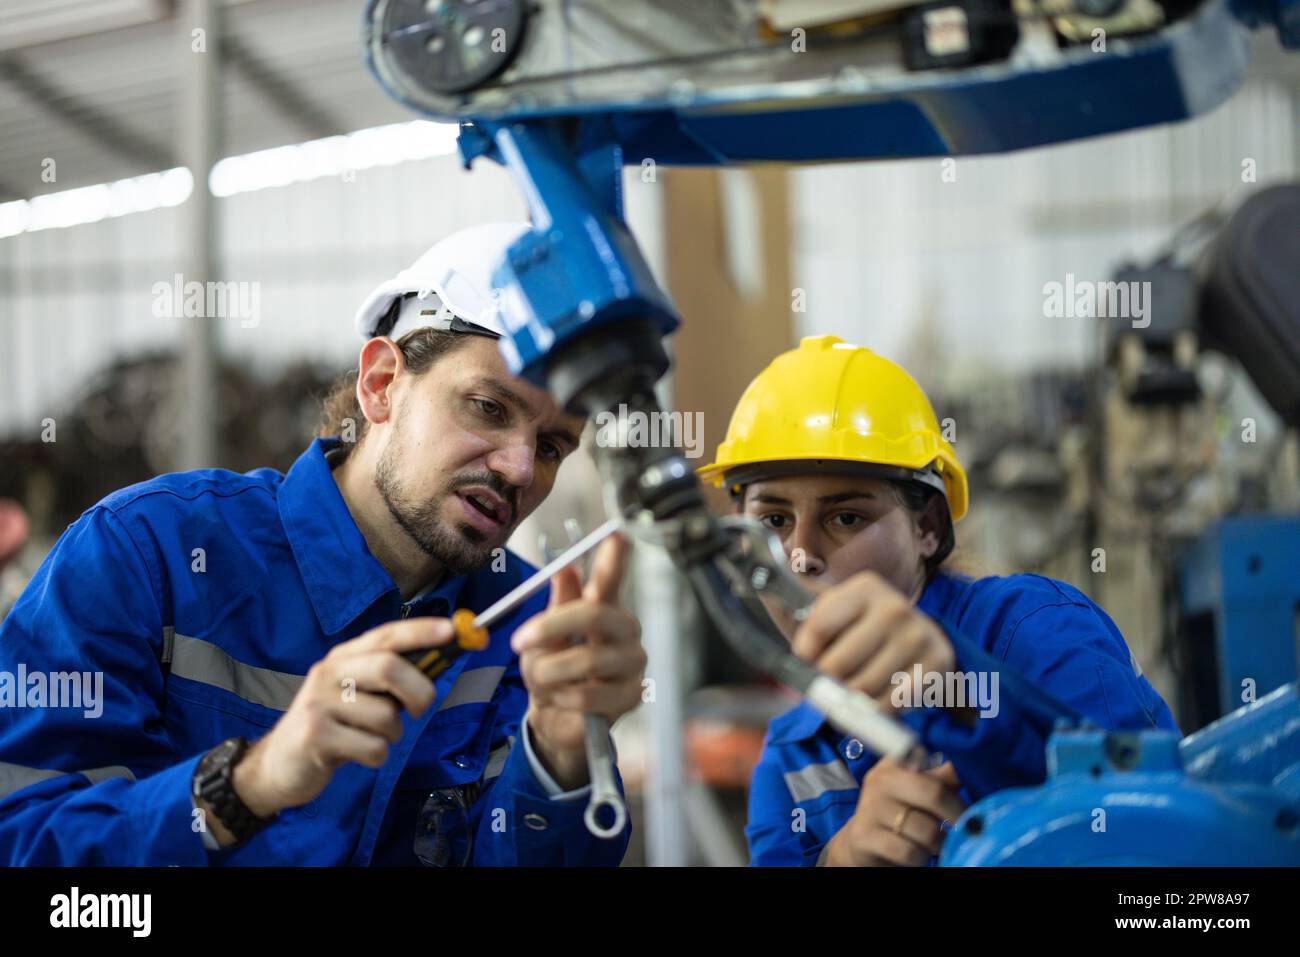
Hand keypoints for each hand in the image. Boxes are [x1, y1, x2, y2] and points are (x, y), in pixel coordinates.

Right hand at [226, 618, 451, 826]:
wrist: (280, 764)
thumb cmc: (333, 725)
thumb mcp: (357, 693)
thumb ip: (390, 678)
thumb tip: (440, 660)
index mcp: (344, 657)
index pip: (387, 634)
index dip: (421, 631)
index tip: (452, 630)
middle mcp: (329, 673)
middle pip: (388, 667)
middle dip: (418, 691)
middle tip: (421, 708)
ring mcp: (319, 704)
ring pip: (385, 716)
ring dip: (392, 735)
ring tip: (372, 737)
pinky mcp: (315, 737)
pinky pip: (372, 748)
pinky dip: (377, 756)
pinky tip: (358, 754)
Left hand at [511, 533, 645, 789]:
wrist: (555, 718)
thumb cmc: (552, 670)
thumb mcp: (543, 636)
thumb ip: (557, 605)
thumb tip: (564, 568)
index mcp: (603, 609)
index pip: (612, 578)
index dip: (615, 558)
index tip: (616, 533)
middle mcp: (625, 631)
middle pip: (596, 615)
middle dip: (552, 626)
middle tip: (519, 641)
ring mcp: (632, 663)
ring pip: (588, 660)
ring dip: (551, 671)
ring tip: (540, 678)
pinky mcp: (632, 695)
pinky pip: (589, 696)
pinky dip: (563, 698)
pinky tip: (561, 698)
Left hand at [793, 570, 952, 709]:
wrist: (923, 636)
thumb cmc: (866, 628)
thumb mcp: (840, 613)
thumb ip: (813, 627)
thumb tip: (793, 643)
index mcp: (864, 588)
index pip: (819, 627)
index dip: (804, 653)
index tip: (806, 661)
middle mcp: (894, 607)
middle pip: (837, 664)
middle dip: (825, 682)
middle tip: (826, 685)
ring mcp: (917, 636)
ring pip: (862, 688)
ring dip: (848, 700)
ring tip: (848, 694)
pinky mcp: (936, 663)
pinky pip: (891, 703)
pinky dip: (875, 710)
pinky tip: (872, 702)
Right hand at [822, 760, 965, 865]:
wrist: (862, 842)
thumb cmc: (899, 814)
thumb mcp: (918, 792)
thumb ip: (943, 781)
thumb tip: (976, 769)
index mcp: (896, 762)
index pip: (930, 757)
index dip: (957, 773)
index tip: (973, 790)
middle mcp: (881, 779)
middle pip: (934, 793)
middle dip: (957, 815)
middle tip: (969, 828)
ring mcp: (870, 807)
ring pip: (926, 830)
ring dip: (938, 844)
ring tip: (934, 844)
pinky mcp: (863, 836)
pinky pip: (909, 852)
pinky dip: (920, 858)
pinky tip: (917, 855)